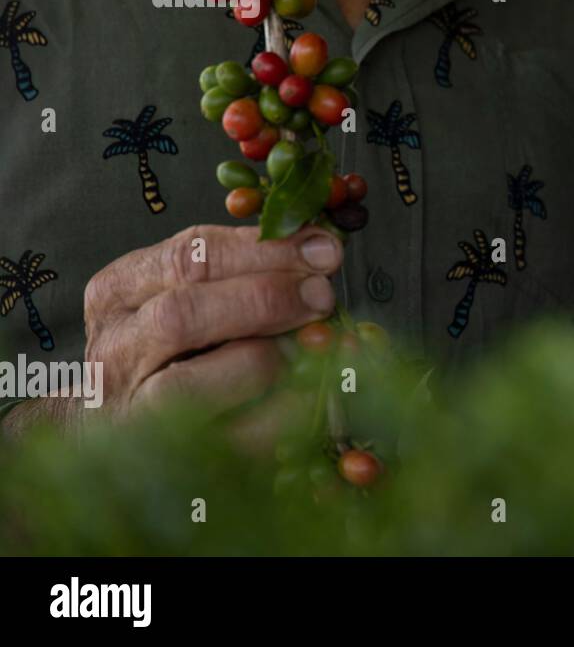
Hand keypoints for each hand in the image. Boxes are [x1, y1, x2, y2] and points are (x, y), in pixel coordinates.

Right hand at [74, 224, 341, 421]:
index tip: (321, 250)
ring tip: (313, 342)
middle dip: (266, 299)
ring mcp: (134, 410)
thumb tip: (319, 250)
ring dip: (269, 358)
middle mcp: (115, 350)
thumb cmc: (169, 343)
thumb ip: (241, 267)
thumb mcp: (186, 290)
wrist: (115, 425)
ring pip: (195, 383)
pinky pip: (234, 436)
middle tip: (322, 295)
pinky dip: (284, 410)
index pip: (189, 258)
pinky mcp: (171, 459)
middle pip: (183, 315)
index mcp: (119, 292)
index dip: (263, 252)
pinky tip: (315, 388)